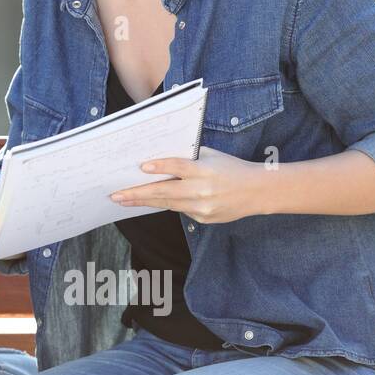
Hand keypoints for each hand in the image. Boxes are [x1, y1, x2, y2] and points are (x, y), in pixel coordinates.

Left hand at [108, 146, 267, 224]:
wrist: (258, 192)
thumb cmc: (231, 168)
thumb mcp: (211, 156)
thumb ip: (187, 158)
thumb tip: (156, 159)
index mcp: (204, 171)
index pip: (178, 167)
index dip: (160, 167)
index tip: (141, 167)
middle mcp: (202, 191)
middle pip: (165, 192)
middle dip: (137, 194)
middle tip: (116, 195)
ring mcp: (203, 208)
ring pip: (167, 204)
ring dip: (143, 202)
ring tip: (124, 200)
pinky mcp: (204, 218)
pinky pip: (180, 210)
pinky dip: (165, 204)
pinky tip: (149, 202)